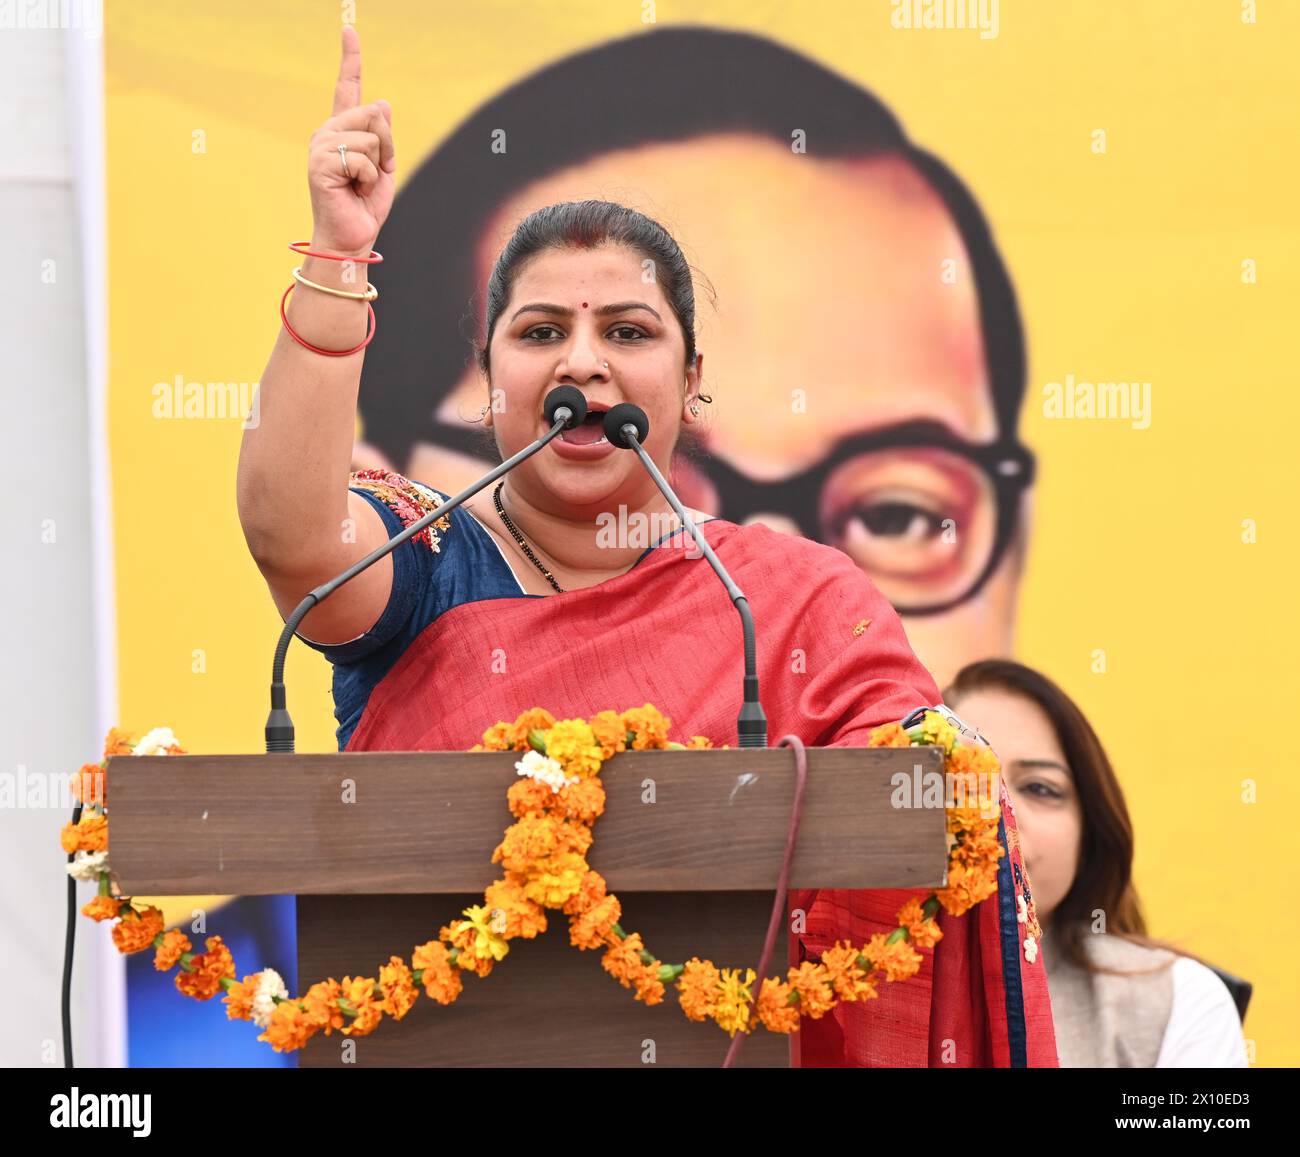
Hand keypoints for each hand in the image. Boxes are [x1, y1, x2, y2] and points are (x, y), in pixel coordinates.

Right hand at [306, 24, 396, 254]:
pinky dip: (368, 179)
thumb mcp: (384, 166)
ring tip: (360, 186)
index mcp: (342, 130)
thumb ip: (383, 135)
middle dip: (387, 148)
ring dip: (377, 167)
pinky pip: (363, 158)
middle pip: (373, 115)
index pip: (348, 88)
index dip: (350, 58)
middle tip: (373, 175)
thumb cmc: (365, 205)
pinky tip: (354, 192)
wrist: (351, 237)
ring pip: (371, 138)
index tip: (349, 29)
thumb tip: (382, 102)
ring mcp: (321, 145)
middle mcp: (328, 132)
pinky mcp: (320, 162)